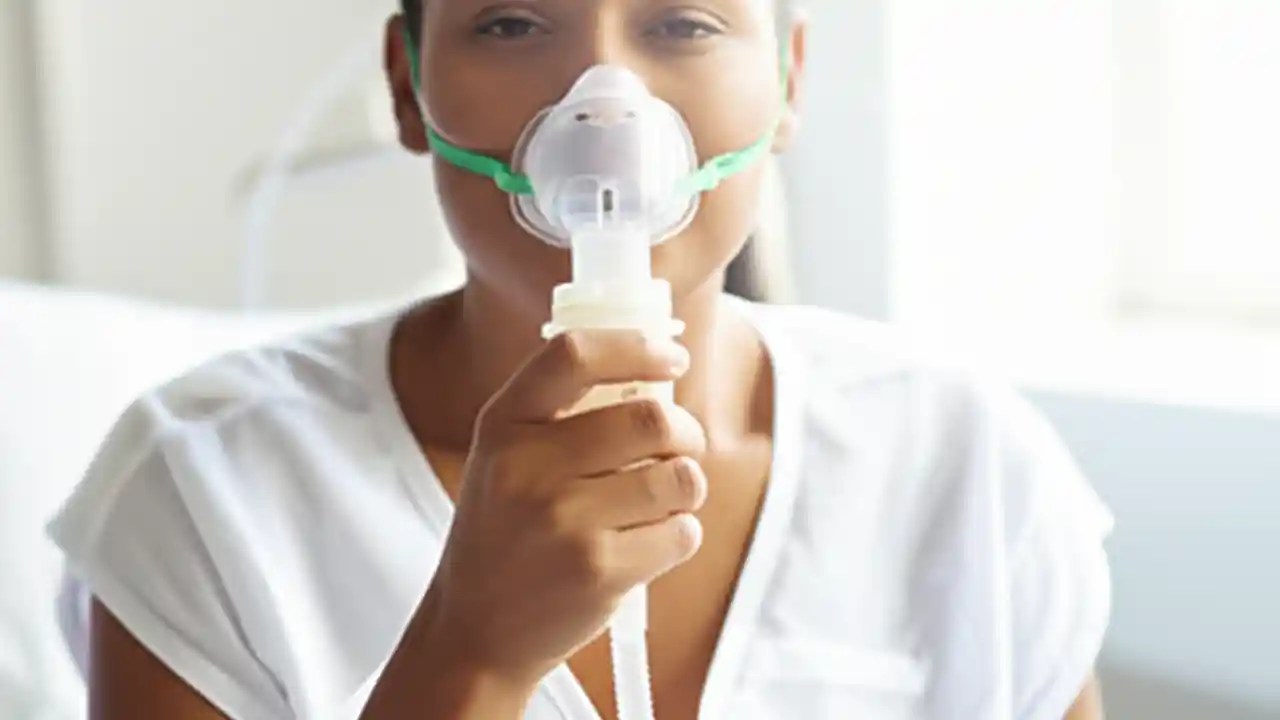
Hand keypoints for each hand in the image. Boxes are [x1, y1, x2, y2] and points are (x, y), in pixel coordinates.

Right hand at [423, 330, 708, 687]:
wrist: (475, 631)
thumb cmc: (508, 532)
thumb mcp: (507, 458)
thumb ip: (564, 413)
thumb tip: (657, 372)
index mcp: (504, 424)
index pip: (574, 355)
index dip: (636, 347)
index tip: (673, 358)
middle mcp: (527, 466)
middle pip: (651, 418)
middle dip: (687, 431)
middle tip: (682, 446)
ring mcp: (563, 521)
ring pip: (679, 477)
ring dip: (687, 487)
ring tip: (662, 502)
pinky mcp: (598, 571)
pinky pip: (682, 532)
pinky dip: (679, 535)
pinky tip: (646, 546)